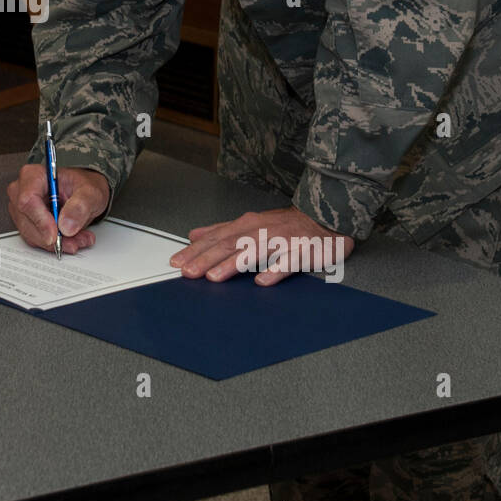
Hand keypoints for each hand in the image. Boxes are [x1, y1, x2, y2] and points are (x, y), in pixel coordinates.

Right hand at [7, 164, 109, 253]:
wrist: (85, 194)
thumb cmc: (83, 187)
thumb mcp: (90, 192)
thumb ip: (80, 206)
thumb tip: (66, 225)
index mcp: (34, 175)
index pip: (27, 200)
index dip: (40, 220)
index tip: (55, 234)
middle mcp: (23, 190)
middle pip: (27, 220)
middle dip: (52, 236)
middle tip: (74, 239)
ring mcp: (21, 208)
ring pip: (31, 234)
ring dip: (56, 242)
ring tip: (78, 238)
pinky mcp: (26, 222)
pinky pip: (35, 240)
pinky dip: (54, 244)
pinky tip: (70, 239)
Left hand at [168, 206, 352, 286]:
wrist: (324, 218)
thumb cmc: (285, 225)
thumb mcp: (250, 224)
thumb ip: (221, 231)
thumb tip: (193, 234)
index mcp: (246, 226)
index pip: (215, 239)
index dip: (195, 251)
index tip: (176, 263)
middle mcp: (261, 230)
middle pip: (229, 245)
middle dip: (206, 259)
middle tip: (188, 272)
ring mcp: (281, 240)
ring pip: (254, 251)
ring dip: (233, 264)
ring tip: (215, 277)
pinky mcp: (302, 251)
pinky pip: (288, 262)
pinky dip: (274, 271)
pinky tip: (262, 282)